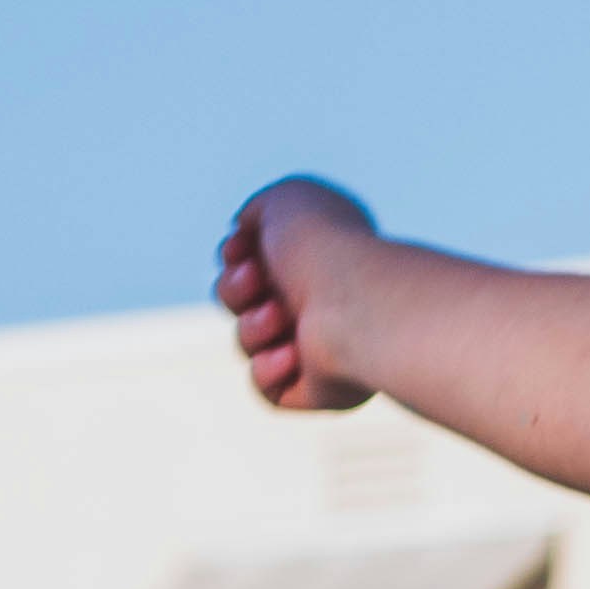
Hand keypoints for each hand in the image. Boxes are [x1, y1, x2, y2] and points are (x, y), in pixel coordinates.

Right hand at [215, 178, 381, 413]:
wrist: (356, 301)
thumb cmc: (325, 245)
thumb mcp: (287, 198)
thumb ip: (260, 209)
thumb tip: (245, 234)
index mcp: (313, 262)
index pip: (247, 265)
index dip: (233, 257)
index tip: (241, 249)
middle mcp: (318, 302)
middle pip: (237, 303)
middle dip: (233, 289)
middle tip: (258, 280)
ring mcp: (318, 347)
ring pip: (246, 343)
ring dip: (252, 326)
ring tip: (281, 316)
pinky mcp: (317, 390)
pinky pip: (267, 388)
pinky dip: (268, 368)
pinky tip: (293, 354)